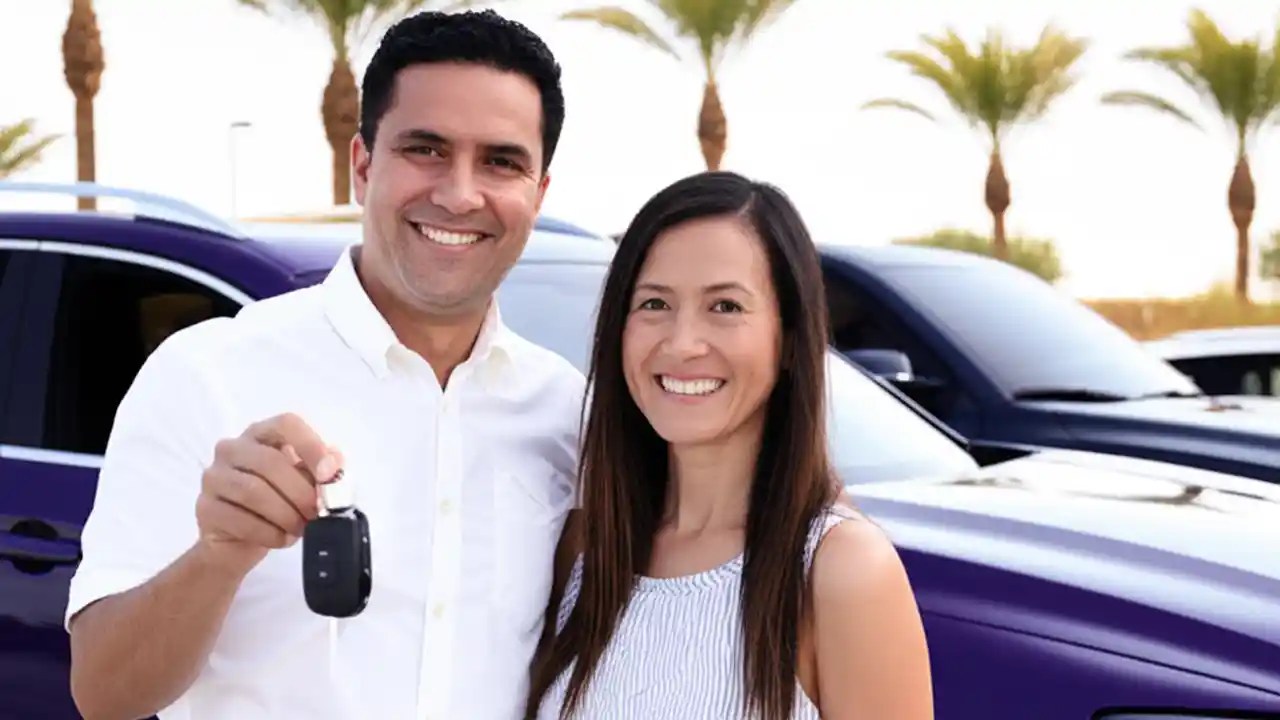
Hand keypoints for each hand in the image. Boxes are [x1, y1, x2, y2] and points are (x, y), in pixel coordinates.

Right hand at [195, 413, 342, 573]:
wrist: (237, 543)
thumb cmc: (277, 505)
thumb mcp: (303, 484)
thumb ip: (320, 471)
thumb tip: (335, 463)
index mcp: (261, 434)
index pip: (286, 424)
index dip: (311, 446)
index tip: (330, 474)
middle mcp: (232, 448)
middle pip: (270, 462)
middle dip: (300, 492)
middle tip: (317, 513)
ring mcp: (214, 477)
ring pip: (253, 492)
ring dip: (285, 515)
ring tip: (300, 528)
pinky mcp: (205, 507)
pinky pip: (239, 519)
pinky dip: (269, 532)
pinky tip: (282, 538)